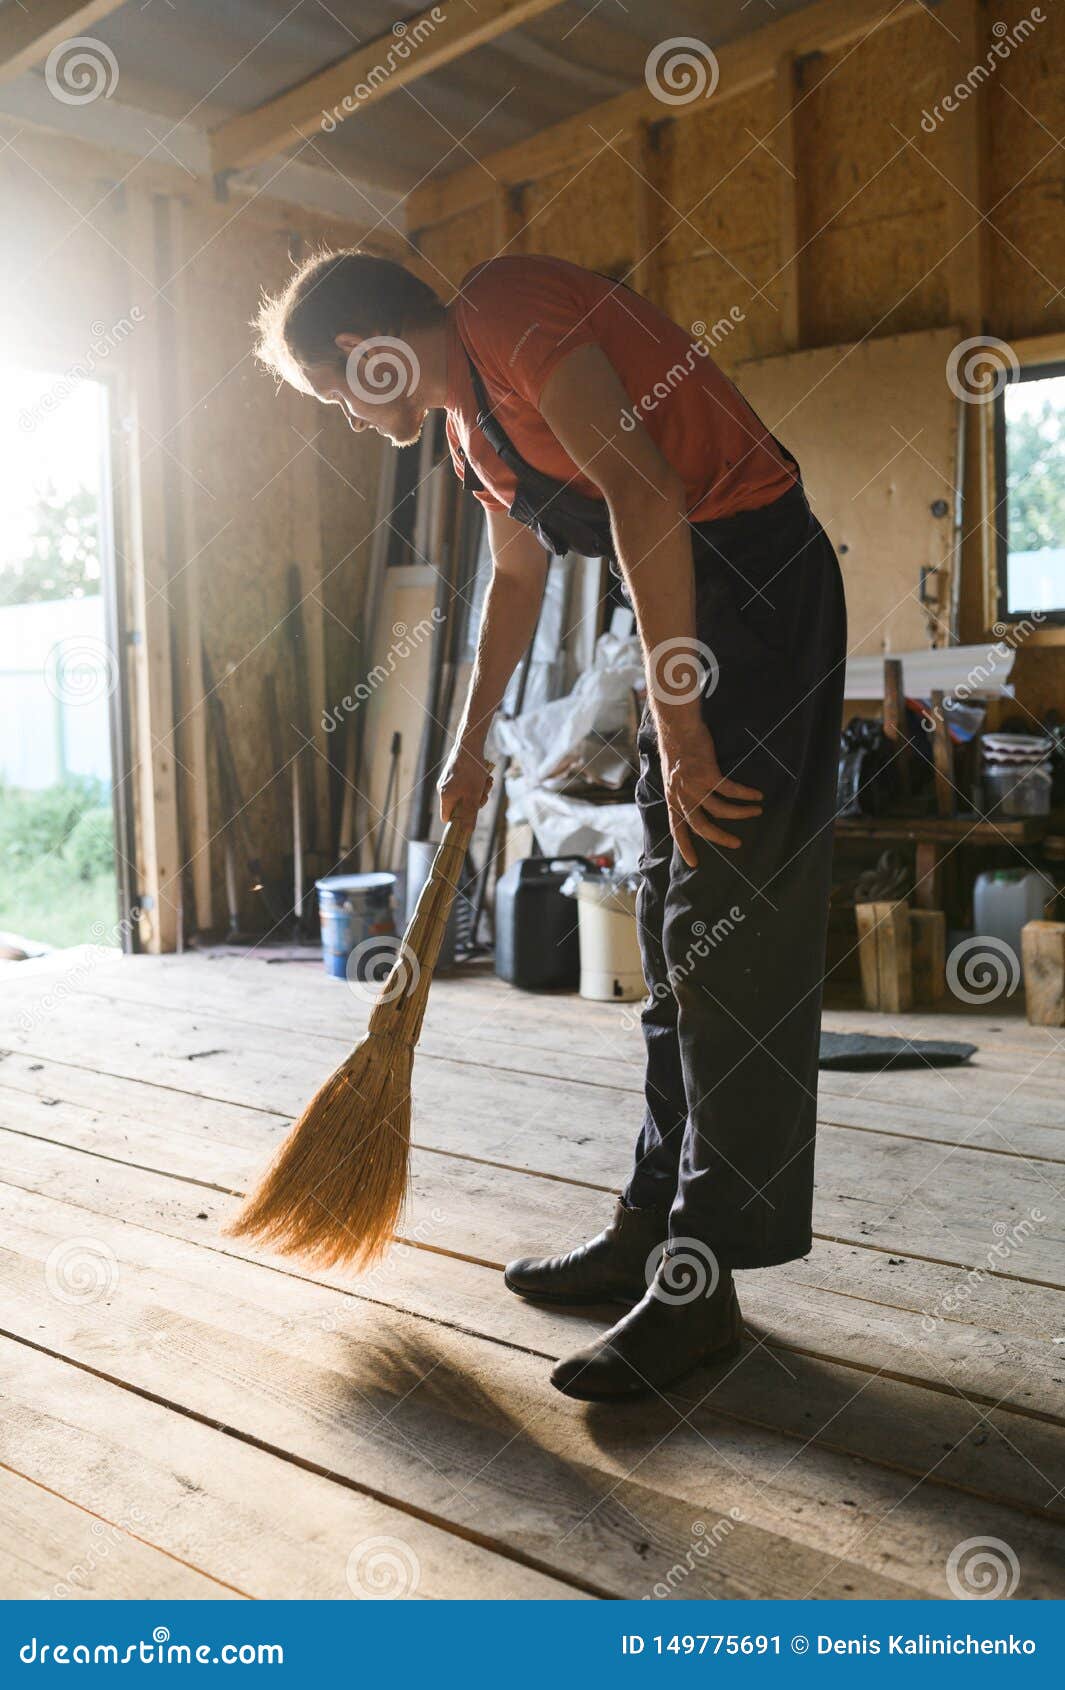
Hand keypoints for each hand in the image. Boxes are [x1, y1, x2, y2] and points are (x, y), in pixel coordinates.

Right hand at [438, 740, 492, 823]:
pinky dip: (476, 782)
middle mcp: (444, 789)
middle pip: (460, 805)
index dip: (459, 820)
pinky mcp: (455, 772)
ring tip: (487, 781)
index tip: (471, 816)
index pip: (447, 817)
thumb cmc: (471, 771)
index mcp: (445, 796)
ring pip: (466, 793)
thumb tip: (467, 832)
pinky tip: (484, 775)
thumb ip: (470, 814)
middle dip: (475, 801)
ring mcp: (449, 780)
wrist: (469, 744)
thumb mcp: (474, 795)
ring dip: (479, 790)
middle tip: (484, 793)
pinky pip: (466, 783)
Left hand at [658, 716, 762, 864]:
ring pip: (720, 810)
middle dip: (719, 838)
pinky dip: (745, 794)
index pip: (677, 828)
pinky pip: (731, 790)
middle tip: (736, 844)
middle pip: (701, 826)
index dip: (685, 846)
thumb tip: (692, 803)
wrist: (678, 728)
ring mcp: (694, 785)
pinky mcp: (708, 773)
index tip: (694, 863)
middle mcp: (682, 795)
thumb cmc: (678, 750)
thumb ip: (681, 792)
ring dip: (740, 813)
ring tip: (756, 812)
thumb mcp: (673, 777)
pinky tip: (757, 795)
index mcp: (672, 798)